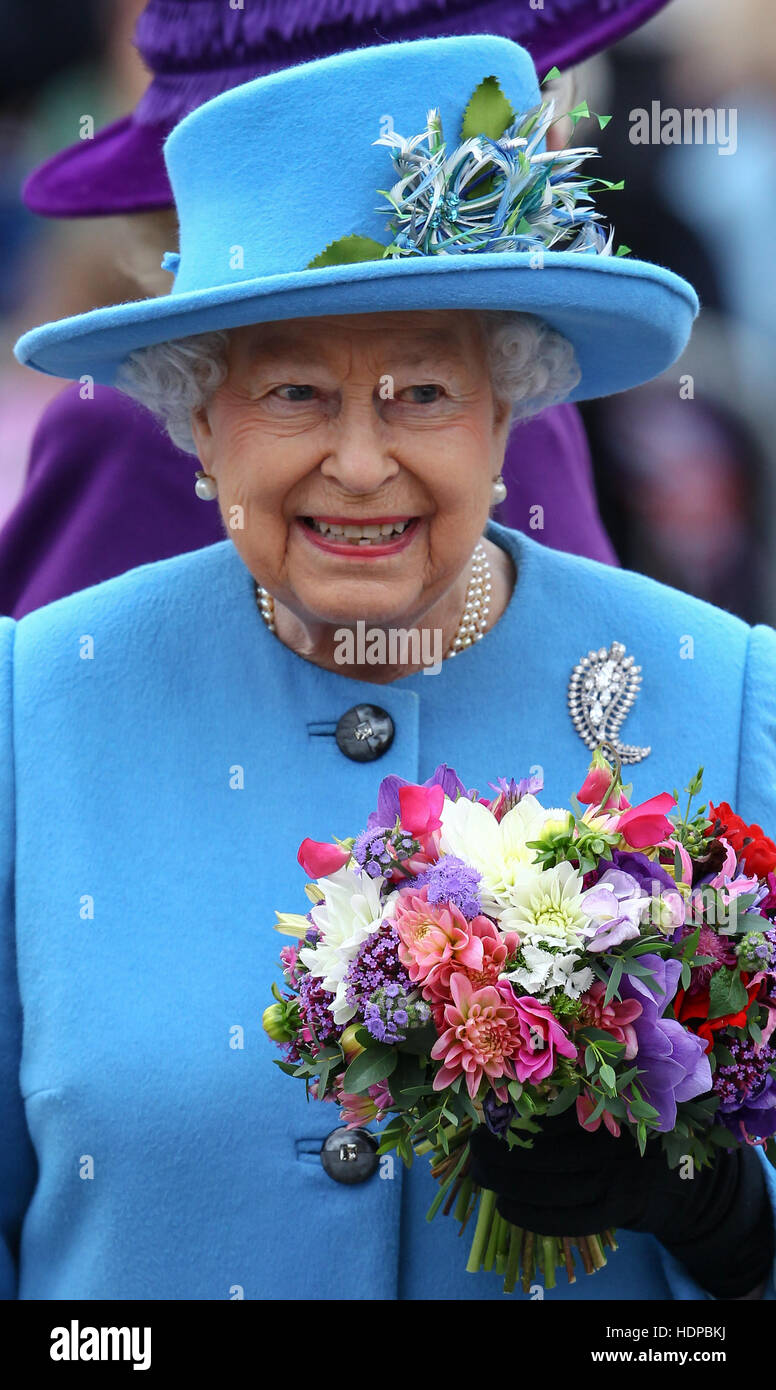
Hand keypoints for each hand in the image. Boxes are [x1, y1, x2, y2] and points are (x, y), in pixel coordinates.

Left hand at [467, 1109, 773, 1298]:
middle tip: (473, 1150)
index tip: (482, 1118)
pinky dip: (534, 1216)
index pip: (551, 1112)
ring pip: (554, 1186)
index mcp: (611, 1104)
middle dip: (502, 1153)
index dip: (513, 1116)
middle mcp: (614, 1142)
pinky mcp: (618, 1210)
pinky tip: (506, 1208)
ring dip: (509, 1183)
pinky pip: (570, 1218)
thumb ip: (577, 1092)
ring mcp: (618, 1179)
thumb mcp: (614, 1096)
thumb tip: (510, 1092)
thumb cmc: (634, 1129)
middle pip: (547, 1151)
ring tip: (480, 1176)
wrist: (682, 1177)